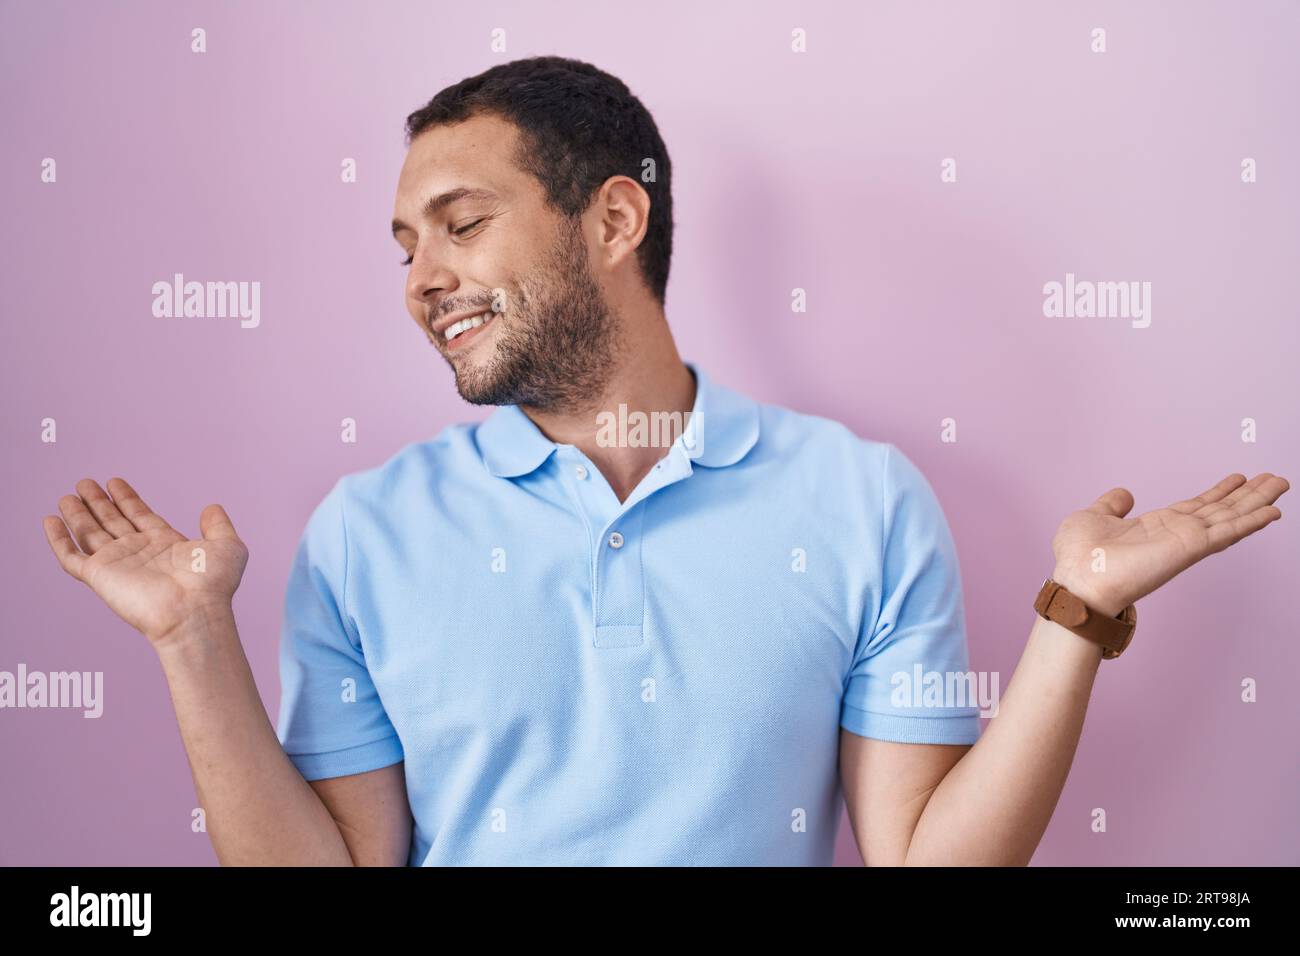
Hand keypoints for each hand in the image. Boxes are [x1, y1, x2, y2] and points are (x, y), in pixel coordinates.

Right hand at [42, 478, 247, 646]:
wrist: (193, 611)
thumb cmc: (212, 585)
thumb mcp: (227, 546)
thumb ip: (219, 525)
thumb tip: (212, 507)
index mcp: (165, 544)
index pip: (140, 515)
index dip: (127, 498)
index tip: (115, 481)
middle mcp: (139, 552)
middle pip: (113, 521)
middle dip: (99, 502)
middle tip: (84, 482)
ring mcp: (117, 563)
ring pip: (90, 533)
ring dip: (78, 514)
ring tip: (68, 495)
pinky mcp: (99, 576)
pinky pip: (71, 557)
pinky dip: (58, 539)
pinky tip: (50, 521)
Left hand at [1050, 472, 1288, 616]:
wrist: (1078, 582)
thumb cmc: (1078, 558)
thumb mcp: (1091, 517)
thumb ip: (1110, 505)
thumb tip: (1124, 494)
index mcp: (1155, 527)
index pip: (1195, 507)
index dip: (1218, 492)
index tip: (1238, 478)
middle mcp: (1175, 534)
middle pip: (1221, 510)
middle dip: (1249, 494)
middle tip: (1276, 478)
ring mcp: (1185, 542)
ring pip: (1231, 517)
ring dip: (1258, 501)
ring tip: (1282, 483)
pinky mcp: (1190, 548)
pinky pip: (1228, 532)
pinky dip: (1251, 521)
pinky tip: (1272, 511)